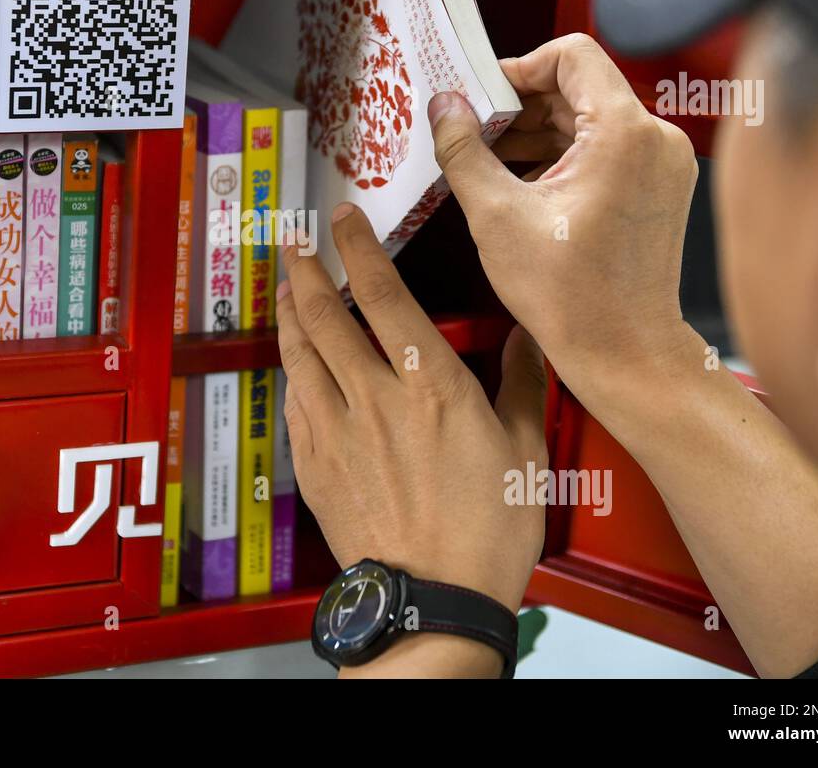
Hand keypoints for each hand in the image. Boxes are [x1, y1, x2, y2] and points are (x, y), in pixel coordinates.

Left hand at [276, 203, 547, 617]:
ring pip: (299, 354)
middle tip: (296, 241)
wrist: (434, 599)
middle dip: (307, 268)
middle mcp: (375, 398)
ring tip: (288, 286)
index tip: (343, 219)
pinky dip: (292, 371)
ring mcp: (338, 431)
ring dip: (290, 313)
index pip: (383, 293)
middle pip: (325, 315)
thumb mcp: (525, 450)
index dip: (358, 248)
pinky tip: (294, 362)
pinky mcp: (315, 465)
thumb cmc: (487, 532)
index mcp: (431, 385)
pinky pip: (294, 402)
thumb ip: (523, 384)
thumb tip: (529, 337)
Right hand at [429, 33, 697, 394]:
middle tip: (475, 132)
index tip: (484, 96)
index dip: (519, 68)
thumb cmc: (573, 297)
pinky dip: (564, 156)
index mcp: (623, 133)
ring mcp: (663, 164)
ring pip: (591, 119)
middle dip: (522, 107)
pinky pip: (607, 149)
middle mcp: (655, 139)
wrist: (625, 352)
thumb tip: (445, 107)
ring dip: (539, 133)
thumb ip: (464, 151)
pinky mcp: (660, 188)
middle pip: (580, 87)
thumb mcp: (496, 216)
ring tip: (492, 163)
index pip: (572, 55)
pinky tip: (525, 187)